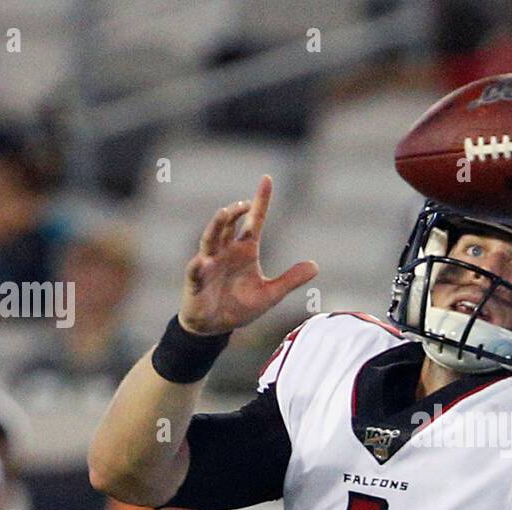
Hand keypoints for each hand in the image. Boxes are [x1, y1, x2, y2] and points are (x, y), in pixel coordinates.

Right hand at [178, 175, 318, 335]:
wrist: (215, 327)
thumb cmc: (239, 306)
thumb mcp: (270, 294)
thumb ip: (290, 279)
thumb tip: (316, 266)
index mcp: (245, 250)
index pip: (254, 221)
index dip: (261, 201)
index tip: (267, 179)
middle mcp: (225, 251)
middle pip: (229, 225)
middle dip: (236, 213)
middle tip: (246, 203)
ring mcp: (209, 263)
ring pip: (210, 239)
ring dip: (217, 226)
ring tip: (224, 213)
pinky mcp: (196, 281)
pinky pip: (196, 271)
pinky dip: (198, 265)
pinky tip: (202, 260)